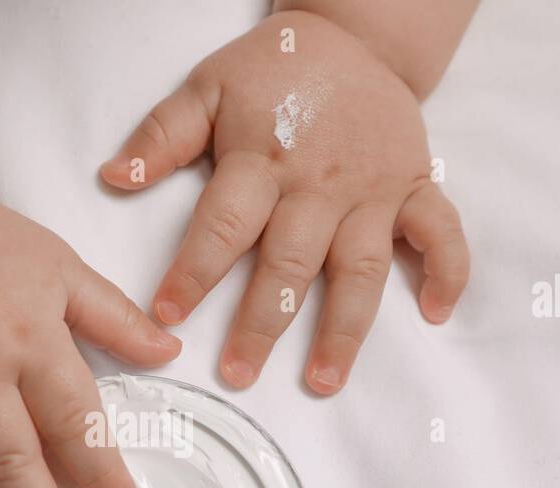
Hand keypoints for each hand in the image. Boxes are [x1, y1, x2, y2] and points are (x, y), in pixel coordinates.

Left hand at [101, 11, 468, 393]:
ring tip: (323, 380)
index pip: (222, 225)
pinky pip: (441, 231)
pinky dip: (448, 271)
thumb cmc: (273, 70)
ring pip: (360, 269)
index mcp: (262, 160)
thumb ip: (162, 136)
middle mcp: (318, 184)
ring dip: (344, 329)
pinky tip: (437, 313)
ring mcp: (372, 190)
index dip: (193, 273)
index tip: (166, 318)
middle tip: (237, 374)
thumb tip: (112, 177)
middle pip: (289, 264)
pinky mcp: (414, 187)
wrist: (354, 35)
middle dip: (261, 324)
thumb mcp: (206, 87)